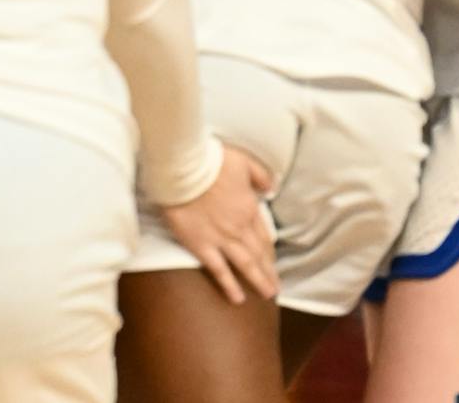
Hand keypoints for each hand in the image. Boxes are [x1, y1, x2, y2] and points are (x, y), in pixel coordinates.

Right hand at [158, 145, 278, 306]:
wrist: (183, 168)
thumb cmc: (211, 160)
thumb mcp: (244, 161)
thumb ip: (260, 176)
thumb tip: (271, 188)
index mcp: (249, 208)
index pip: (263, 235)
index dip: (269, 250)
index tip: (273, 261)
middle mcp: (239, 228)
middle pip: (258, 254)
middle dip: (268, 271)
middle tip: (275, 287)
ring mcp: (221, 239)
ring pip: (245, 265)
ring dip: (258, 280)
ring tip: (267, 294)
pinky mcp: (200, 245)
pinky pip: (218, 270)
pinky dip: (229, 285)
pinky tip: (238, 298)